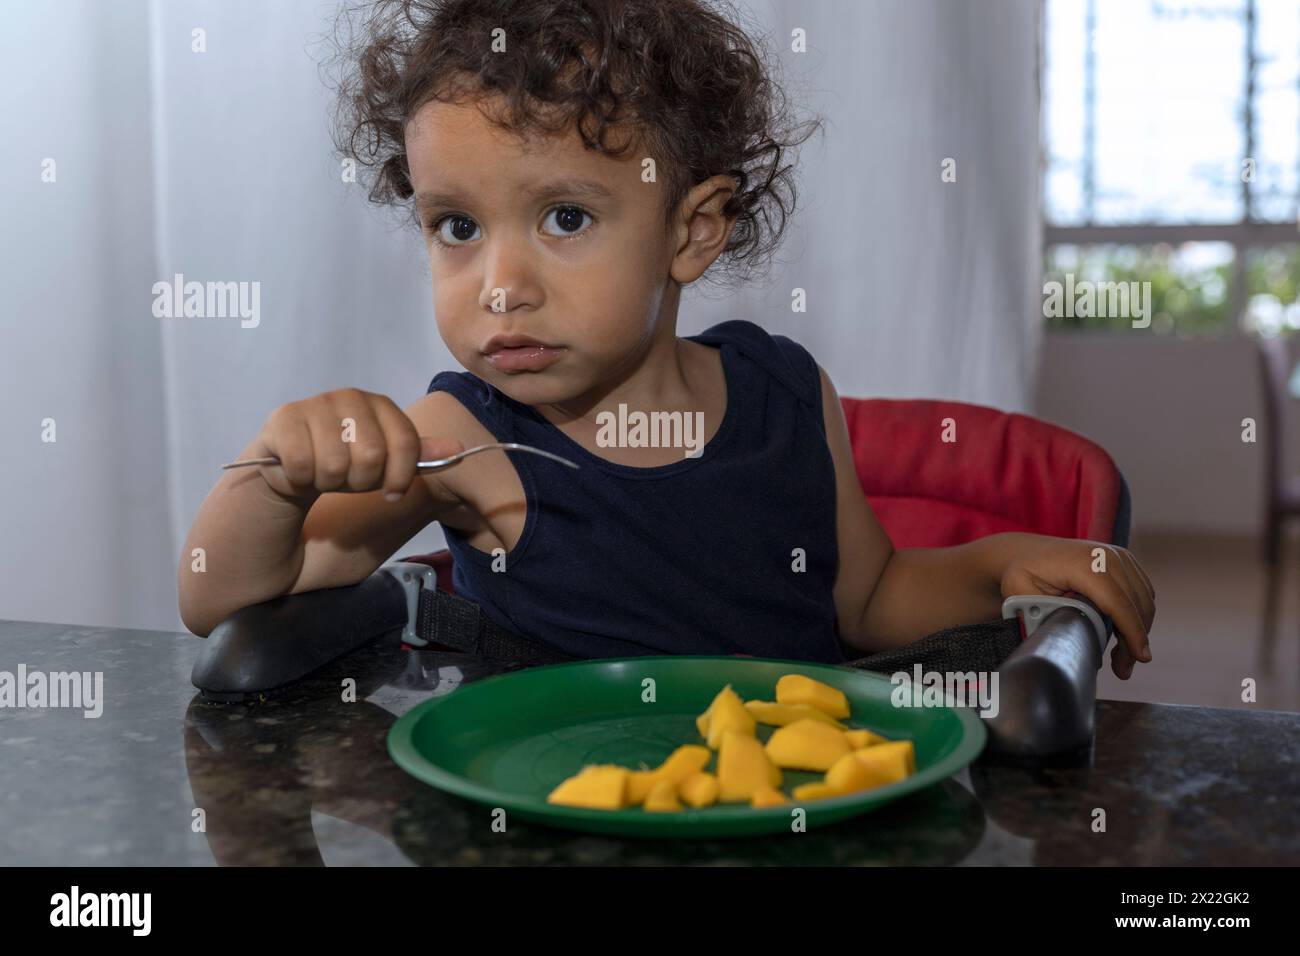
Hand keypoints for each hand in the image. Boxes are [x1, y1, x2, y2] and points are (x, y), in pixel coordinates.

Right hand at [251, 389, 462, 501]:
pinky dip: (302, 478)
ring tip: (324, 474)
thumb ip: (420, 455)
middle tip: (349, 479)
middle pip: (372, 456)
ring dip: (329, 482)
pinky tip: (301, 470)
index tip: (392, 493)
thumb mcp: (387, 462)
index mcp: (381, 405)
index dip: (400, 477)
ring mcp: (315, 403)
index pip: (406, 444)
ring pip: (335, 464)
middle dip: (361, 481)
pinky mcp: (284, 418)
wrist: (292, 464)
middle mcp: (350, 397)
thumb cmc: (345, 463)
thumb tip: (458, 450)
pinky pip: (302, 464)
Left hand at [998, 533, 1155, 679]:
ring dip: (1139, 629)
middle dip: (1135, 640)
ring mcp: (1118, 555)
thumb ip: (1043, 615)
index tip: (1140, 658)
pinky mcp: (1124, 559)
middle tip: (1122, 670)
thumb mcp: (1022, 594)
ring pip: (1144, 600)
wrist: (1026, 551)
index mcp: (1084, 565)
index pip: (1118, 604)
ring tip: (1121, 657)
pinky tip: (1122, 633)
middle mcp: (1106, 556)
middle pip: (1135, 605)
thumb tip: (1069, 641)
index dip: (1132, 632)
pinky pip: (1142, 591)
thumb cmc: (1023, 573)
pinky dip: (1137, 614)